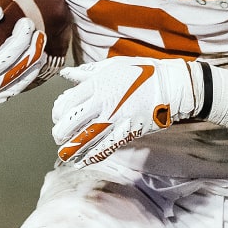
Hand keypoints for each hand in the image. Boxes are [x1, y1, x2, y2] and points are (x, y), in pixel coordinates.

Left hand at [51, 56, 201, 165]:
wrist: (170, 85)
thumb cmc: (141, 72)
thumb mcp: (112, 66)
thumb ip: (87, 72)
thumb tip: (67, 74)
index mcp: (97, 84)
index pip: (67, 102)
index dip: (58, 112)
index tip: (57, 117)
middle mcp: (102, 103)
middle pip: (72, 122)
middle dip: (60, 133)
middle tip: (58, 137)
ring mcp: (115, 119)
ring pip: (85, 138)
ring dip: (72, 149)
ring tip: (64, 155)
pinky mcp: (127, 131)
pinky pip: (105, 148)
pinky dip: (91, 157)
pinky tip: (81, 162)